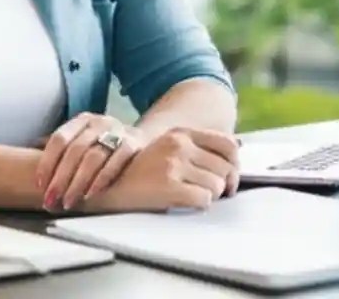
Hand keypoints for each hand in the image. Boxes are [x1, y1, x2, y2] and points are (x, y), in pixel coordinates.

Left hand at [36, 112, 147, 211]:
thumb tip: (27, 154)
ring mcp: (118, 131)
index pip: (59, 139)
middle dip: (60, 178)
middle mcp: (99, 122)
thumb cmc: (105, 145)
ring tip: (68, 202)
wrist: (145, 139)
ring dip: (78, 182)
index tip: (39, 184)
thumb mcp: (83, 140)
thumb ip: (61, 148)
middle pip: (74, 151)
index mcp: (82, 120)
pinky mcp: (134, 143)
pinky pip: (116, 161)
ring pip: (93, 157)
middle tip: (50, 200)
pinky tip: (91, 194)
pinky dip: (102, 179)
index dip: (47, 162)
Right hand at [78, 127, 240, 213]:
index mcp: (181, 133)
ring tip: (189, 197)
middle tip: (210, 194)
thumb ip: (195, 150)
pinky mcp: (168, 185)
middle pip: (226, 169)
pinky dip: (197, 205)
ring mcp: (173, 163)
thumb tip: (234, 161)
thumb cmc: (138, 172)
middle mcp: (179, 144)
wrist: (104, 184)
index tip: (227, 180)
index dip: (234, 166)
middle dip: (223, 186)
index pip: (229, 145)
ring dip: (208, 196)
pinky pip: (204, 200)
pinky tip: (182, 202)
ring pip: (216, 186)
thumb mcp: (166, 149)